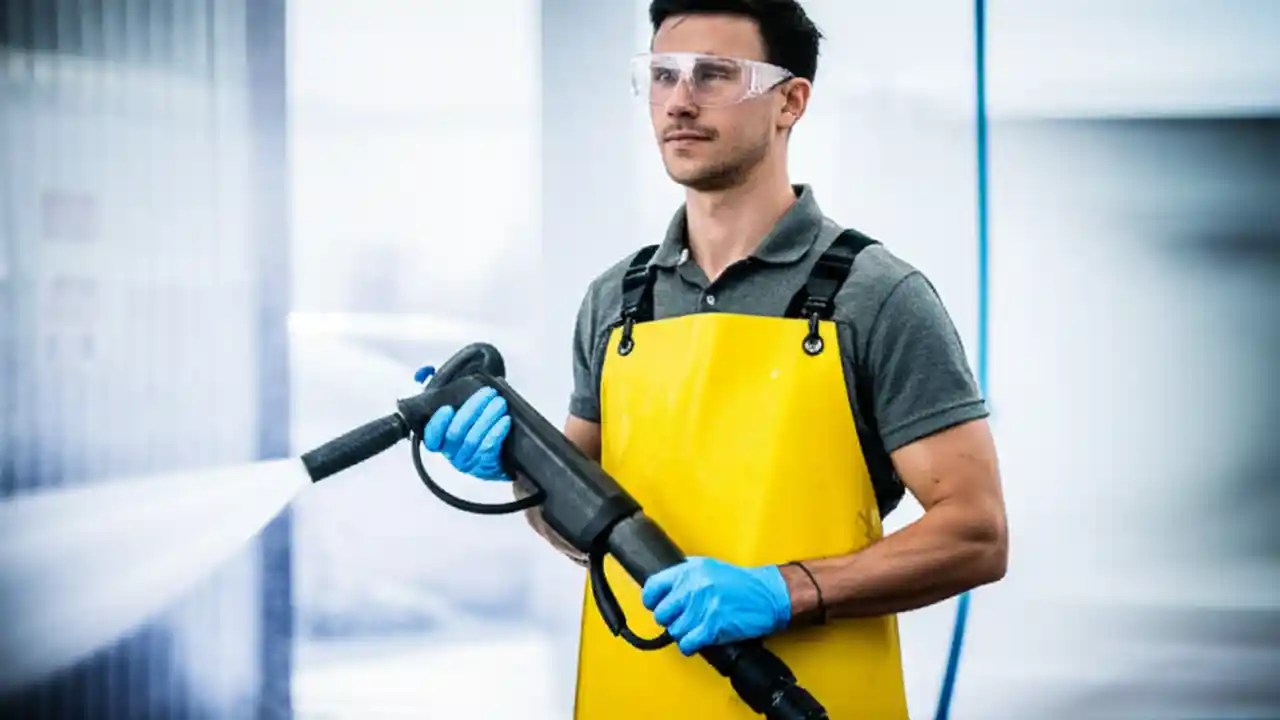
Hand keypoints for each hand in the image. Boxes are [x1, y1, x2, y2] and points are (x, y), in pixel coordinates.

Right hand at [415, 365, 511, 480]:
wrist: (498, 458)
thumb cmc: (474, 431)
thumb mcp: (457, 413)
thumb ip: (441, 394)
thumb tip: (425, 372)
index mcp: (441, 441)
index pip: (431, 437)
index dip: (437, 424)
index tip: (448, 408)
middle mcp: (451, 453)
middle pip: (456, 433)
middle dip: (472, 410)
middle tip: (487, 393)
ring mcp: (468, 461)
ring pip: (473, 438)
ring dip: (488, 417)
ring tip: (499, 403)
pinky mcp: (485, 465)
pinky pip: (489, 447)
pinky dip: (497, 431)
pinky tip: (504, 420)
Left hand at [641, 556, 790, 655]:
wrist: (768, 595)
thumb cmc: (741, 583)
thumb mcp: (709, 567)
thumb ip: (686, 574)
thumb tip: (664, 587)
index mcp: (690, 570)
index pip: (653, 586)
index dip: (651, 600)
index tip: (655, 605)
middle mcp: (693, 586)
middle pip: (661, 613)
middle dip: (670, 620)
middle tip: (682, 619)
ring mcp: (702, 607)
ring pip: (674, 631)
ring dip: (683, 634)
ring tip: (696, 628)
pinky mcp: (712, 626)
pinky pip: (687, 644)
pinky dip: (690, 646)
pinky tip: (698, 640)